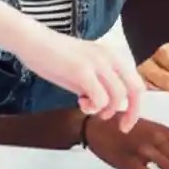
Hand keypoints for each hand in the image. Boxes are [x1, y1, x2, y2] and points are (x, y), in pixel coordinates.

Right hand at [12, 24, 144, 132]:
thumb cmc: (54, 56)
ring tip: (86, 106)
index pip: (136, 82)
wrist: (33, 41)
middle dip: (132, 113)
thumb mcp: (83, 70)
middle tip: (120, 127)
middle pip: (135, 89)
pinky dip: (92, 107)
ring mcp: (97, 63)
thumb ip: (98, 84)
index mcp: (111, 55)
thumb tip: (107, 105)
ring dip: (104, 110)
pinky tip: (79, 101)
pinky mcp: (82, 70)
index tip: (124, 122)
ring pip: (118, 97)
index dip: (135, 106)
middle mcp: (109, 57)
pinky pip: (100, 98)